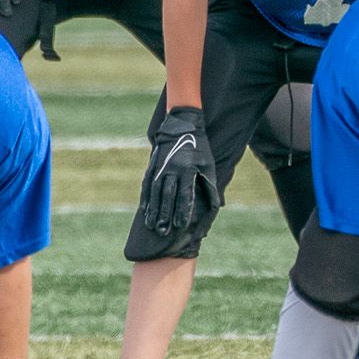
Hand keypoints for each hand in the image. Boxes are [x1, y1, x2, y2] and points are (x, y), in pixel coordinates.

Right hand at [141, 106, 220, 234]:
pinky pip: (147, 184)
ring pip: (155, 192)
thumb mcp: (209, 166)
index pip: (185, 193)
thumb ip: (210, 187)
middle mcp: (172, 168)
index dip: (182, 210)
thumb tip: (214, 209)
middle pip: (167, 195)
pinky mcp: (152, 165)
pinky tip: (144, 211)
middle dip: (165, 214)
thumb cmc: (200, 151)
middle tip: (163, 232)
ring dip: (153, 210)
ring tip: (151, 226)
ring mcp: (160, 166)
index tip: (180, 225)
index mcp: (188, 169)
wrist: (183, 126)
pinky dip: (146, 198)